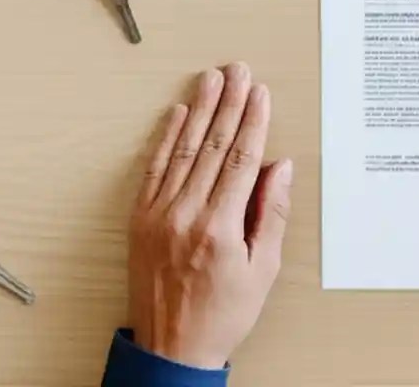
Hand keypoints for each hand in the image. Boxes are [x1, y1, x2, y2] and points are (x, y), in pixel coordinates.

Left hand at [128, 62, 292, 367]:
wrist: (170, 348)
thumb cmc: (221, 315)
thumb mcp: (262, 270)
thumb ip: (270, 214)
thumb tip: (278, 168)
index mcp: (219, 227)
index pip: (240, 159)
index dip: (253, 121)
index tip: (260, 93)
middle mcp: (185, 214)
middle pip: (212, 145)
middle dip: (229, 104)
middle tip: (238, 71)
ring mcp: (158, 214)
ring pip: (182, 149)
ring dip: (198, 110)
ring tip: (210, 80)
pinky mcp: (140, 219)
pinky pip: (155, 168)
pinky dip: (165, 138)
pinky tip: (176, 114)